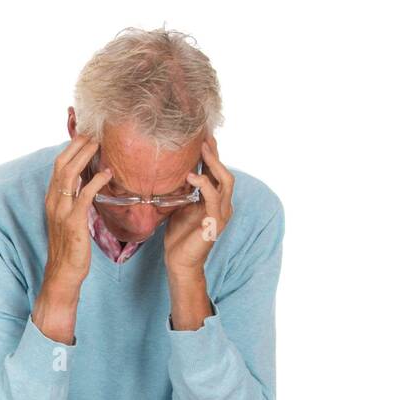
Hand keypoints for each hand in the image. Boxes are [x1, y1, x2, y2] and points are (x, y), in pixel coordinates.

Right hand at [34, 134, 112, 343]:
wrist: (63, 274)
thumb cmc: (70, 247)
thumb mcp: (70, 218)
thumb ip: (75, 199)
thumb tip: (88, 181)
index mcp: (52, 199)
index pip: (59, 165)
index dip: (71, 147)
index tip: (86, 133)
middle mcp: (53, 202)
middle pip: (62, 164)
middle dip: (77, 145)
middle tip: (94, 131)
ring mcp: (62, 211)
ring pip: (69, 175)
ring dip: (85, 157)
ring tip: (99, 143)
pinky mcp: (73, 222)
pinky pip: (84, 196)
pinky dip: (95, 182)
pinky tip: (107, 173)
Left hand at [164, 137, 233, 275]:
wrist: (179, 262)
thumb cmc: (179, 237)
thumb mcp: (180, 207)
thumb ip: (184, 191)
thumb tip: (174, 172)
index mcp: (216, 200)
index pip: (217, 173)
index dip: (212, 155)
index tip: (202, 137)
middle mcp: (223, 205)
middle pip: (224, 172)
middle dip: (215, 153)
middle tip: (203, 136)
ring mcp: (222, 213)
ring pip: (225, 181)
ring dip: (213, 163)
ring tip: (201, 149)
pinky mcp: (215, 223)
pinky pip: (213, 198)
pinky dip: (204, 184)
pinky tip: (192, 175)